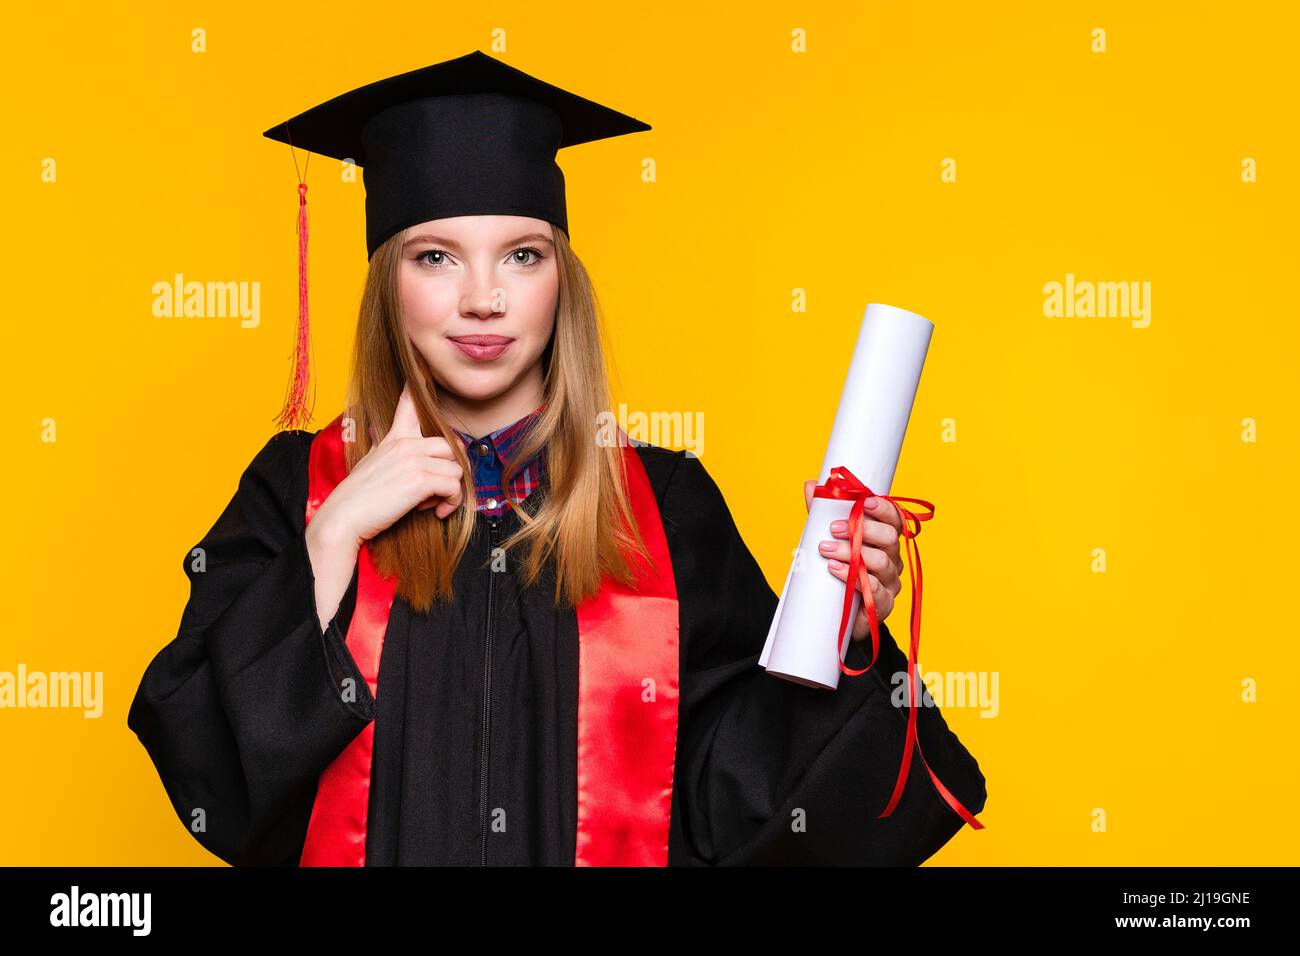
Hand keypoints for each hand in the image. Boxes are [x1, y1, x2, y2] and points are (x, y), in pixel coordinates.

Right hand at [314, 382, 465, 545]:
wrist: (343, 518)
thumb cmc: (357, 496)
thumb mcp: (370, 462)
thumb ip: (384, 448)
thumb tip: (375, 432)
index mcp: (394, 437)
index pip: (408, 402)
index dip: (418, 383)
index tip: (422, 368)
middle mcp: (405, 442)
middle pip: (452, 445)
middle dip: (452, 470)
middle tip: (436, 490)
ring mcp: (413, 458)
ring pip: (457, 469)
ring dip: (450, 492)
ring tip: (429, 503)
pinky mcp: (420, 479)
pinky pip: (454, 486)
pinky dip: (450, 503)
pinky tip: (432, 512)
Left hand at [804, 478, 903, 639]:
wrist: (834, 612)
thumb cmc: (835, 569)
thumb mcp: (827, 538)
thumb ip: (821, 513)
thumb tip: (812, 484)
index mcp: (884, 539)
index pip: (894, 519)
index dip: (883, 508)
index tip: (865, 501)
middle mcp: (893, 558)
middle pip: (890, 538)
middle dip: (862, 530)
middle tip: (833, 528)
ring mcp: (890, 582)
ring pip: (881, 562)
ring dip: (851, 553)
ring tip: (826, 550)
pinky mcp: (883, 604)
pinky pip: (876, 589)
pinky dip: (854, 577)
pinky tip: (834, 570)